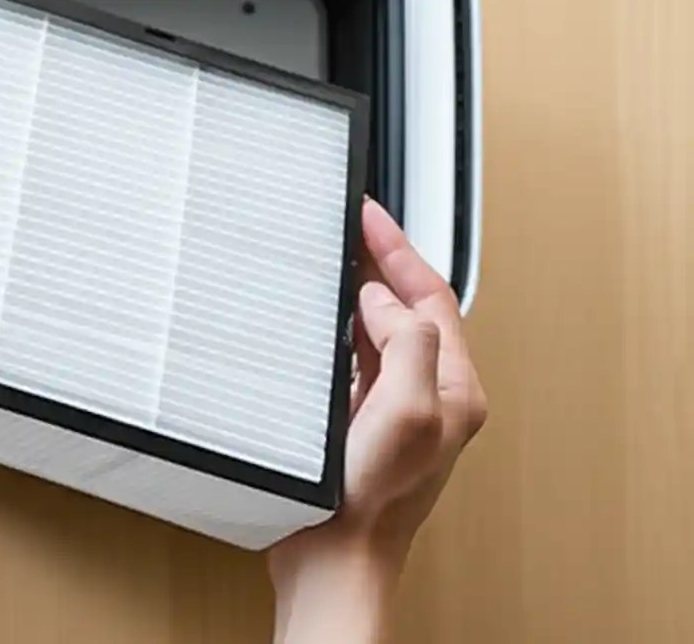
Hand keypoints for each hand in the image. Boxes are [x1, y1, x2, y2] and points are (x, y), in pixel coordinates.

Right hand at [268, 199, 487, 642]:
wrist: (336, 557)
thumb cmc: (374, 502)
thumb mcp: (407, 411)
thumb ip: (404, 343)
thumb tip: (383, 301)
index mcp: (454, 387)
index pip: (433, 297)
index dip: (399, 251)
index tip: (370, 216)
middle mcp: (430, 395)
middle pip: (410, 308)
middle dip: (383, 264)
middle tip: (352, 228)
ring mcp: (396, 409)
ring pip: (381, 331)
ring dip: (360, 296)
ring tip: (336, 261)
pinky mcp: (362, 422)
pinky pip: (355, 360)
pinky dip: (338, 332)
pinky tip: (319, 324)